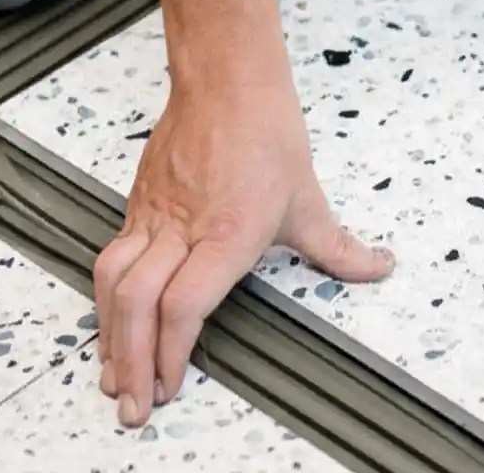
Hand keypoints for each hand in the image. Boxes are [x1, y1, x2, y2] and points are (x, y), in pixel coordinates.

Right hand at [92, 78, 395, 426]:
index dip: (171, 351)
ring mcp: (153, 215)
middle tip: (133, 402)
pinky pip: (110, 257)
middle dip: (130, 361)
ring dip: (108, 334)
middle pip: (136, 304)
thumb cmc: (265, 132)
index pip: (184, 305)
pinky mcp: (138, 204)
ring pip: (111, 282)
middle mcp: (181, 228)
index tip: (172, 383)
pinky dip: (106, 299)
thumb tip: (376, 267)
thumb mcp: (308, 200)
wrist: (227, 80)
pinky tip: (112, 322)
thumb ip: (339, 247)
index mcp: (225, 233)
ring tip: (113, 374)